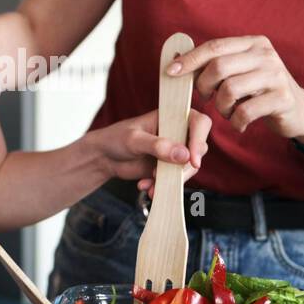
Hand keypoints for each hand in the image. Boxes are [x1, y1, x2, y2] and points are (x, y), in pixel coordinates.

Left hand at [88, 108, 212, 197]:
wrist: (104, 157)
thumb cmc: (116, 139)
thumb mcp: (134, 140)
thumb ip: (158, 146)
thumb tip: (184, 155)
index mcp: (172, 117)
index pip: (199, 123)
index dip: (199, 139)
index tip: (192, 160)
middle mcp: (178, 132)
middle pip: (198, 149)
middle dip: (184, 167)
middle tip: (163, 176)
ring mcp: (175, 151)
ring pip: (189, 167)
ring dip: (173, 180)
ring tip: (150, 185)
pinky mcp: (169, 167)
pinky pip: (176, 179)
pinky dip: (164, 186)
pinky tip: (147, 187)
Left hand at [165, 36, 303, 143]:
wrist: (299, 110)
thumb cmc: (260, 91)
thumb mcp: (241, 72)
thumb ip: (216, 65)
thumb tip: (176, 61)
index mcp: (253, 43)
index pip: (215, 46)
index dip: (190, 59)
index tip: (170, 72)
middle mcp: (266, 55)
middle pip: (219, 67)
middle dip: (204, 86)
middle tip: (206, 98)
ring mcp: (276, 76)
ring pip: (230, 90)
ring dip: (221, 107)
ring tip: (227, 112)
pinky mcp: (282, 98)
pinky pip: (245, 111)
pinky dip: (236, 122)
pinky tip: (239, 124)